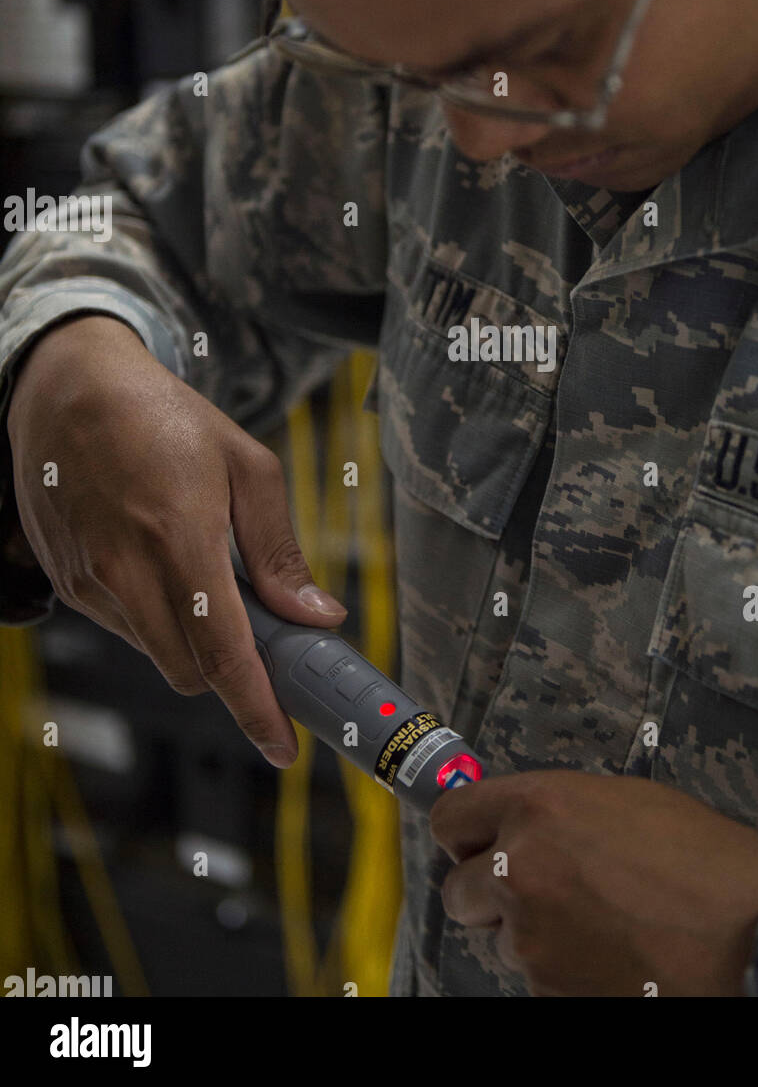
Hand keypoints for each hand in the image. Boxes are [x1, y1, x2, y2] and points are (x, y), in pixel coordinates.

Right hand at [7, 314, 346, 765]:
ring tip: (207, 579)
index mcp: (181, 539)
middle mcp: (126, 569)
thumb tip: (317, 614)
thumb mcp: (246, 465)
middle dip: (230, 673)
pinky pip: (123, 627)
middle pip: (188, 670)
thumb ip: (280, 549)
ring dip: (191, 641)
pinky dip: (155, 618)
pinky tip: (163, 566)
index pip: (222, 652)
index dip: (256, 707)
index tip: (284, 743)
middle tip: (266, 644)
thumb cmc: (165, 418)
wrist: (69, 389)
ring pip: (154, 652)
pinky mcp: (67, 581)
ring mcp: (88, 580)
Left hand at [430, 769, 757, 995]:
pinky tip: (610, 953)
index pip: (451, 817)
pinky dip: (561, 969)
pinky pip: (535, 976)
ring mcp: (531, 935)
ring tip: (598, 924)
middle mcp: (519, 868)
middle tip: (537, 894)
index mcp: (538, 807)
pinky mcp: (548, 989)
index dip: (465, 836)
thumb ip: (558, 812)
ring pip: (502, 939)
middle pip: (458, 890)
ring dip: (533, 934)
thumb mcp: (624, 802)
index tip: (476, 845)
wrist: (750, 934)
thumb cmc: (705, 861)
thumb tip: (526, 827)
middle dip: (489, 895)